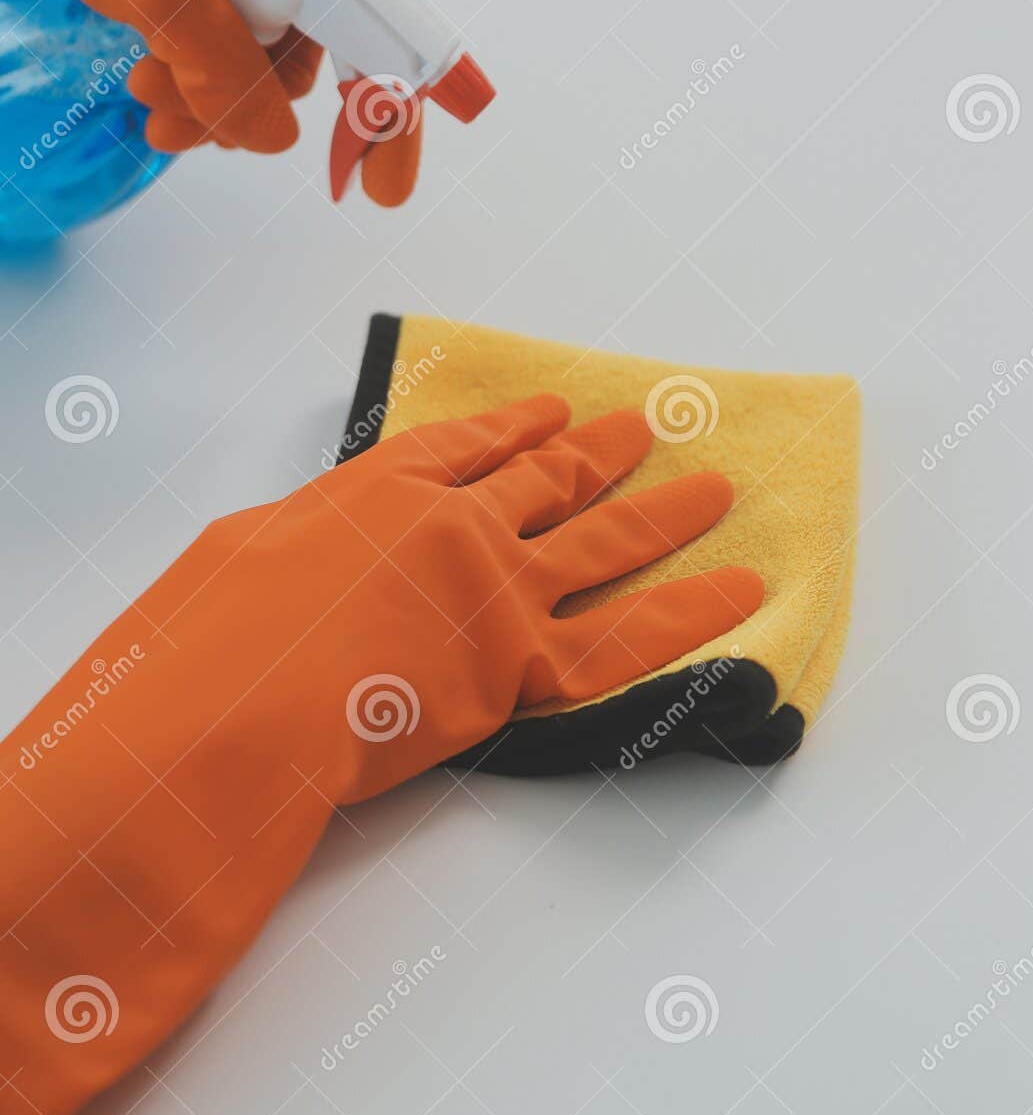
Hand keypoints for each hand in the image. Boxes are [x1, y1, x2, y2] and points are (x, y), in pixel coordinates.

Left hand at [0, 0, 417, 199]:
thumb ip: (225, 74)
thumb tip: (273, 139)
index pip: (376, 35)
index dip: (386, 118)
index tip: (384, 190)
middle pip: (302, 59)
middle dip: (242, 104)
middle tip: (174, 123)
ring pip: (254, 56)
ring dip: (201, 92)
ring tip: (144, 95)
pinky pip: (220, 33)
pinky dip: (187, 67)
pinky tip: (148, 77)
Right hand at [0, 396, 759, 1114]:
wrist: (238, 702)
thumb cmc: (210, 637)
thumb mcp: (241, 555)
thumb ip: (305, 544)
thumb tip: (320, 553)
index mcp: (378, 488)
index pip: (464, 446)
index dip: (514, 428)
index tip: (553, 412)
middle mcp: (453, 522)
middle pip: (546, 479)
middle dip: (601, 453)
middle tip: (648, 427)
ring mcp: (496, 587)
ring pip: (603, 542)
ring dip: (664, 510)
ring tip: (715, 487)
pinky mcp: (523, 663)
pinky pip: (628, 637)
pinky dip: (691, 608)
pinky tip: (741, 587)